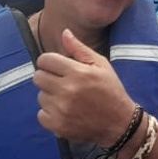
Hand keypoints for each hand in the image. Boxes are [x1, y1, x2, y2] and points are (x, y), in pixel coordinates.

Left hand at [33, 27, 134, 146]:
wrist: (119, 123)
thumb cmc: (111, 90)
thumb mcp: (101, 65)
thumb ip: (80, 49)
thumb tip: (64, 33)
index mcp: (78, 72)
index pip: (45, 60)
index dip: (50, 61)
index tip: (57, 67)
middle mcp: (67, 90)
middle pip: (38, 77)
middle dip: (48, 77)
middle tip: (62, 82)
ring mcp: (61, 110)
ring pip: (40, 96)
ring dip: (50, 96)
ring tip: (66, 98)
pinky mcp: (58, 126)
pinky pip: (41, 114)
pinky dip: (50, 113)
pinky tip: (64, 111)